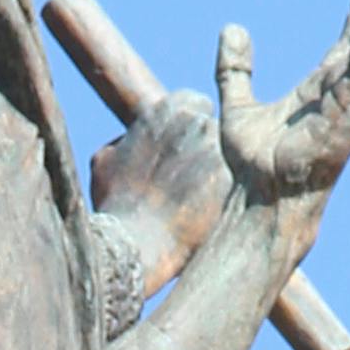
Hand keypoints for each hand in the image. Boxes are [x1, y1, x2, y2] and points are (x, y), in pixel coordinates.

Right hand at [87, 88, 228, 311]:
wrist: (136, 243)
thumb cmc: (116, 204)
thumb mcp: (105, 162)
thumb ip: (124, 142)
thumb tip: (129, 142)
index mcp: (170, 108)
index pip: (196, 105)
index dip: (192, 130)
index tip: (186, 151)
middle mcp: (200, 122)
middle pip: (218, 129)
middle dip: (210, 149)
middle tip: (198, 179)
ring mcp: (223, 151)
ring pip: (235, 156)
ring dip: (225, 173)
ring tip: (205, 202)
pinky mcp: (239, 182)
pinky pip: (244, 183)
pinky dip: (233, 196)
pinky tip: (215, 214)